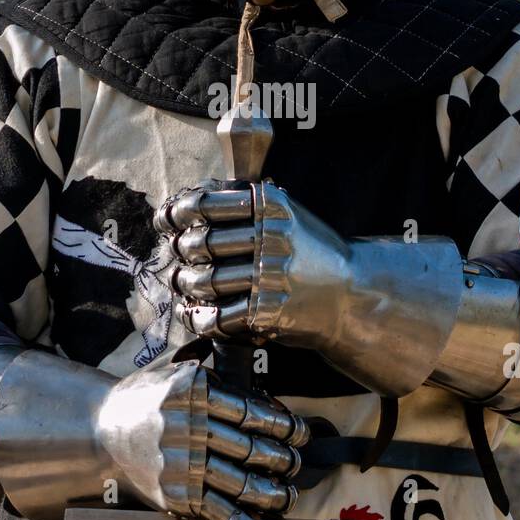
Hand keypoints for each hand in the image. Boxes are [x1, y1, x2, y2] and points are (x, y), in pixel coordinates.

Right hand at [104, 346, 308, 519]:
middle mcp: (187, 427)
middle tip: (297, 465)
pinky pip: (224, 516)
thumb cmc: (144, 400)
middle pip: (251, 449)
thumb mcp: (175, 374)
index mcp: (192, 391)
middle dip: (283, 461)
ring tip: (289, 496)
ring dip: (275, 495)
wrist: (99, 431)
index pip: (250, 412)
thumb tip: (265, 399)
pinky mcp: (177, 496)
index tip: (301, 433)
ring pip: (242, 484)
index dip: (283, 425)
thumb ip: (214, 380)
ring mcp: (181, 465)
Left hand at [154, 180, 349, 348]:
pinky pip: (218, 317)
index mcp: (272, 206)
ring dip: (185, 287)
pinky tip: (193, 315)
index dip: (177, 212)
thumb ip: (249, 204)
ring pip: (204, 282)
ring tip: (181, 286)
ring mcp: (270, 276)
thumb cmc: (313, 254)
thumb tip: (190, 200)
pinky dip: (199, 319)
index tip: (165, 220)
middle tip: (175, 258)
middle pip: (201, 243)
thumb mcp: (290, 216)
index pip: (206, 203)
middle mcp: (271, 237)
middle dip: (179, 252)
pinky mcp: (269, 312)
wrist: (353, 295)